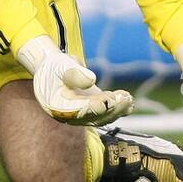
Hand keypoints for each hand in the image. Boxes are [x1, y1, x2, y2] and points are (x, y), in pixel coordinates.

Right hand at [16, 36, 133, 124]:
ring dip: (117, 110)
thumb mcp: (60, 65)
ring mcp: (82, 114)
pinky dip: (118, 109)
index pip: (79, 111)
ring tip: (129, 99)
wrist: (53, 68)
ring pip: (102, 117)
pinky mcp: (92, 109)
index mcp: (58, 107)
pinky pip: (105, 113)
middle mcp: (70, 115)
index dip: (95, 106)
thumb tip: (92, 80)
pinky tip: (129, 103)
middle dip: (111, 108)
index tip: (109, 99)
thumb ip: (74, 73)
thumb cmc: (55, 66)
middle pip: (93, 117)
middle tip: (125, 99)